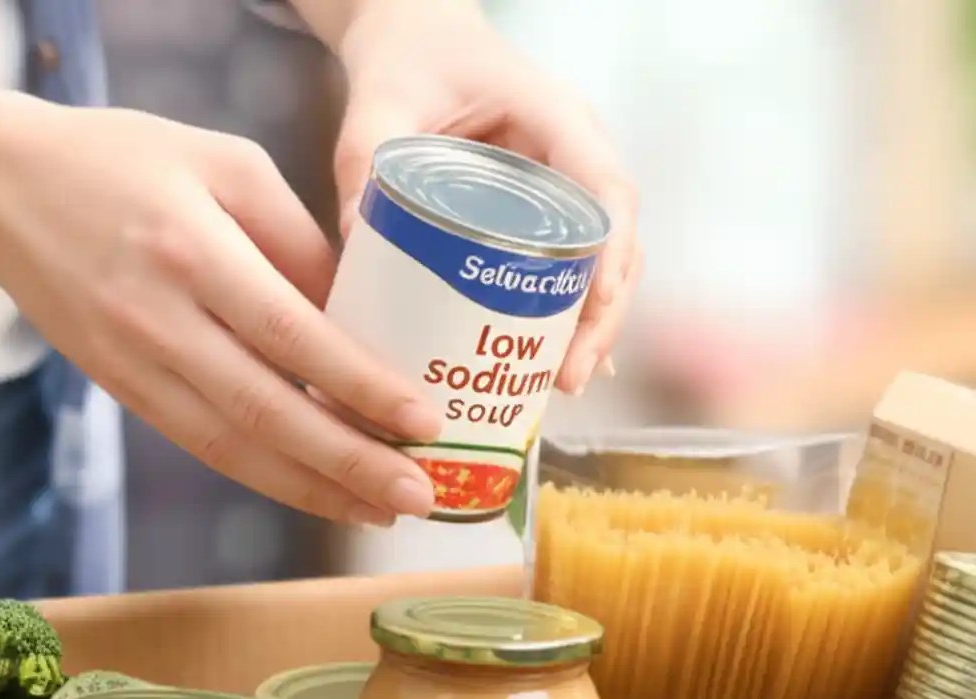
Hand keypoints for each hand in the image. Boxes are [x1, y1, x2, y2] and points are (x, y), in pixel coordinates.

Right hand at [0, 101, 444, 524]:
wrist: (1, 189)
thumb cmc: (128, 159)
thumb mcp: (227, 164)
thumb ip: (298, 237)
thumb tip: (363, 312)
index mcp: (191, 248)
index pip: (290, 333)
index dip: (359, 385)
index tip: (424, 420)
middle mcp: (158, 318)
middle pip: (265, 411)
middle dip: (349, 463)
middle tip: (421, 496)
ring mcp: (133, 362)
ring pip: (231, 445)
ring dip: (312, 489)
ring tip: (381, 512)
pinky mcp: (121, 388)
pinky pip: (201, 443)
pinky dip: (264, 475)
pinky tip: (316, 490)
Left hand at [330, 0, 641, 393]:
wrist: (417, 38)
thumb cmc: (407, 61)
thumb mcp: (378, 104)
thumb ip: (364, 164)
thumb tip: (357, 250)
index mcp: (555, 115)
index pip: (606, 188)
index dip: (611, 252)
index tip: (595, 309)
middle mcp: (578, 150)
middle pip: (619, 238)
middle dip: (603, 313)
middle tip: (570, 377)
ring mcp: (570, 180)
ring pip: (606, 258)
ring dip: (593, 321)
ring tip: (564, 383)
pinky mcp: (550, 207)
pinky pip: (577, 261)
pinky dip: (572, 310)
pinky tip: (557, 362)